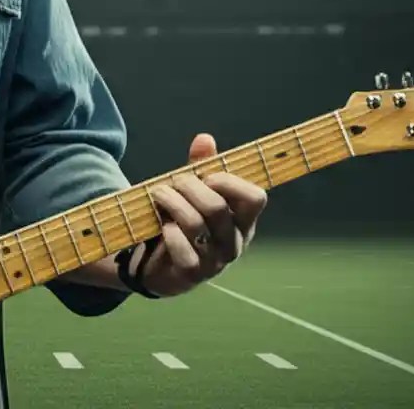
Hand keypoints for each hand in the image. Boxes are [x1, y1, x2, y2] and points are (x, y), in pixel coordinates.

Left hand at [141, 133, 267, 296]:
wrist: (160, 264)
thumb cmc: (183, 221)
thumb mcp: (194, 193)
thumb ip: (201, 167)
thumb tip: (204, 139)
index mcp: (243, 220)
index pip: (255, 198)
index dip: (229, 181)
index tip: (206, 176)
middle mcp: (234, 242)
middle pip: (217, 207)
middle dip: (189, 187)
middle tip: (173, 181)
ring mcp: (215, 261)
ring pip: (196, 224)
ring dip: (172, 202)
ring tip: (158, 194)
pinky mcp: (192, 275)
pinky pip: (183, 252)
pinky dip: (170, 234)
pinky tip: (163, 226)